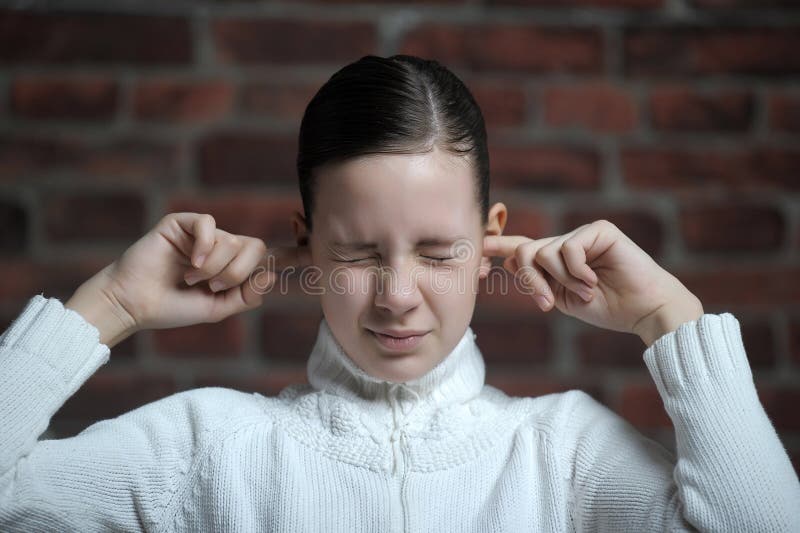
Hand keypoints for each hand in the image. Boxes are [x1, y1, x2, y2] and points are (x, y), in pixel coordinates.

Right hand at [66, 212, 310, 346]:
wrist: (135, 304)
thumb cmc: (174, 308)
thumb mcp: (219, 308)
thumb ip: (247, 294)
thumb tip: (271, 273)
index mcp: (234, 267)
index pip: (268, 256)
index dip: (293, 254)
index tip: (316, 251)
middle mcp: (223, 247)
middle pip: (255, 248)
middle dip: (237, 273)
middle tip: (211, 287)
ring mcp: (204, 234)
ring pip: (233, 241)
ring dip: (216, 268)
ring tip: (191, 278)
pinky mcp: (183, 223)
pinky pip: (211, 225)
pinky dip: (205, 247)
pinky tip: (191, 263)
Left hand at [482, 220, 703, 345]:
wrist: (644, 310)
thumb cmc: (608, 307)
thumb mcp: (562, 298)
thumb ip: (538, 279)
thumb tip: (510, 259)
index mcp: (556, 261)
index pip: (523, 248)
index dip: (499, 244)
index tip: (478, 242)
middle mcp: (566, 244)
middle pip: (525, 251)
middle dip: (529, 280)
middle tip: (545, 303)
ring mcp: (583, 234)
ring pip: (544, 252)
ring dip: (560, 281)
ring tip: (586, 291)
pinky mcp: (599, 230)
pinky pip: (567, 249)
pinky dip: (576, 272)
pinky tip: (594, 281)